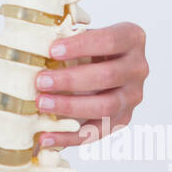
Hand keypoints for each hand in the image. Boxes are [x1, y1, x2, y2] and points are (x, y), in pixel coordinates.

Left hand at [33, 21, 148, 147]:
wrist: (101, 64)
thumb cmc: (87, 46)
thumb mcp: (82, 34)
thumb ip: (66, 36)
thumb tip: (34, 45)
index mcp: (132, 38)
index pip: (110, 41)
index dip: (81, 46)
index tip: (52, 51)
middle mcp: (138, 68)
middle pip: (108, 76)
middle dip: (71, 80)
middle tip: (41, 81)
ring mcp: (132, 96)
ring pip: (106, 106)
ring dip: (70, 106)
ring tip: (42, 103)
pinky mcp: (122, 119)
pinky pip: (97, 132)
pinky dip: (69, 137)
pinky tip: (46, 137)